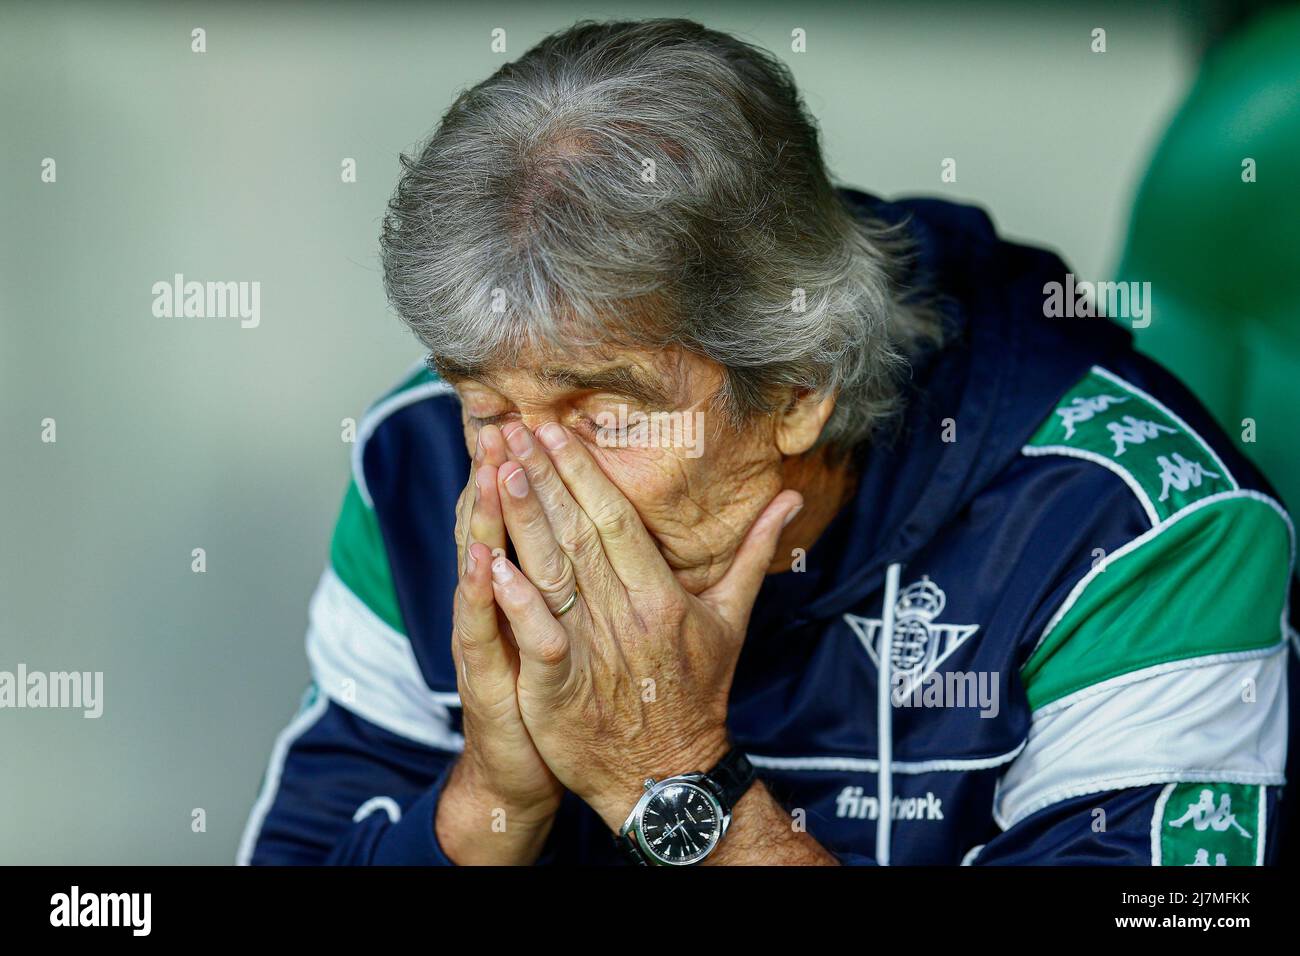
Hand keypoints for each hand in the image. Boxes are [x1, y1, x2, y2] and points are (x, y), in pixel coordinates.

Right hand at [437, 424, 563, 863]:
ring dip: (482, 519)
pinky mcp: (486, 676)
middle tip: (501, 422)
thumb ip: (582, 576)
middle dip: (498, 476)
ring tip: (487, 470)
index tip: (535, 421)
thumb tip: (607, 527)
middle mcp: (497, 604)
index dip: (528, 473)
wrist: (524, 767)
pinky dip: (482, 594)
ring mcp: (486, 637)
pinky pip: (484, 630)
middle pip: (493, 528)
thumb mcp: (567, 629)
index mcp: (525, 587)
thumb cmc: (553, 690)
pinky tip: (484, 561)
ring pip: (480, 567)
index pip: (522, 518)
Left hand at [487, 420, 801, 829]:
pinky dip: (516, 602)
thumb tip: (787, 499)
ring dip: (525, 521)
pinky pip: (537, 637)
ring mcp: (592, 652)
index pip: (617, 519)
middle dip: (545, 479)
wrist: (670, 775)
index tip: (554, 432)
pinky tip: (489, 564)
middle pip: (580, 535)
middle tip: (513, 429)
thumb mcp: (731, 620)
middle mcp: (626, 616)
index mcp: (661, 594)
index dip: (584, 473)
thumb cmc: (698, 692)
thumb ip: (754, 553)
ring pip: (553, 574)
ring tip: (497, 472)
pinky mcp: (560, 690)